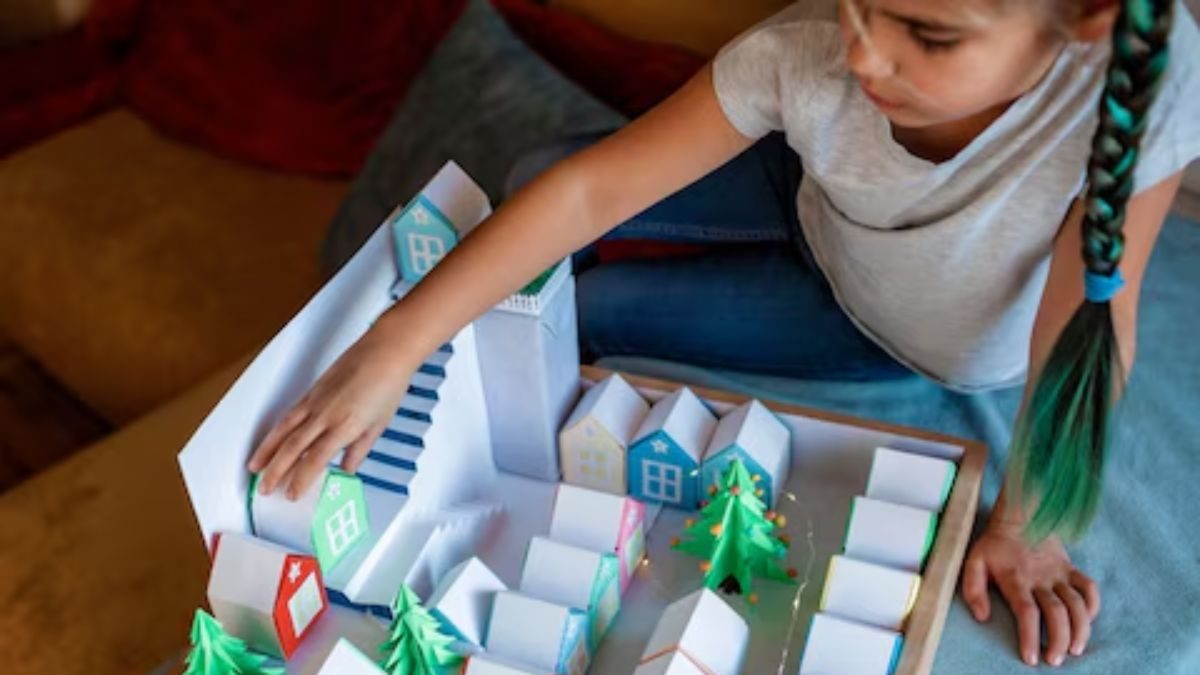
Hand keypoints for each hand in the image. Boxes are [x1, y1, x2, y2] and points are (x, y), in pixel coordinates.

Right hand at [247, 327, 415, 498]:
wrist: (385, 351)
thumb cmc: (388, 384)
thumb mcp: (378, 425)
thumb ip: (358, 450)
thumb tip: (347, 471)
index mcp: (345, 427)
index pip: (314, 460)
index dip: (300, 480)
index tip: (291, 494)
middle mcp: (325, 415)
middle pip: (292, 448)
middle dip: (276, 472)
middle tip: (265, 489)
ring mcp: (316, 401)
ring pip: (284, 430)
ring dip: (267, 451)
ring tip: (254, 468)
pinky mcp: (312, 391)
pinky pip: (288, 414)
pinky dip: (275, 430)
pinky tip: (270, 440)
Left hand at [962, 518, 1100, 667]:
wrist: (1019, 516)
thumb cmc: (994, 545)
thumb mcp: (973, 562)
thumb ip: (973, 590)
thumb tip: (982, 617)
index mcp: (1016, 579)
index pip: (1027, 612)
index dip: (1029, 637)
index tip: (1031, 658)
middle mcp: (1041, 579)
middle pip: (1057, 613)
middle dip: (1058, 640)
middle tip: (1054, 660)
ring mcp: (1059, 573)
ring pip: (1078, 605)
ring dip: (1080, 630)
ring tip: (1074, 650)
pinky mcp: (1071, 568)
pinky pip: (1090, 588)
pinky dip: (1093, 606)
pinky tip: (1087, 622)